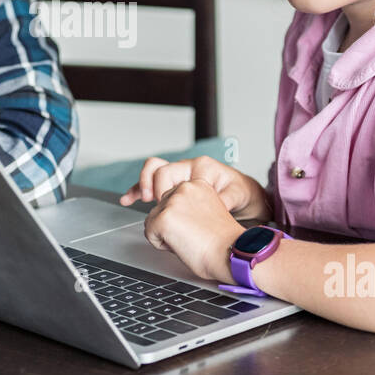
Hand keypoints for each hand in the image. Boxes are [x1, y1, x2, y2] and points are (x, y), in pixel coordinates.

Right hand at [119, 155, 270, 220]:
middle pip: (158, 168)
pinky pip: (154, 186)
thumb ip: (225, 199)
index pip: (171, 171)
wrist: (245, 197)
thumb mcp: (238, 195)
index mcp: (200, 167)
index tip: (165, 207)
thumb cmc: (241, 193)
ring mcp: (181, 177)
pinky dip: (140, 191)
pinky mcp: (176, 187)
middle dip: (149, 185)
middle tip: (151, 202)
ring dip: (140, 187)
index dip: (163, 190)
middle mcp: (187, 169)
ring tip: (130, 199)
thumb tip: (216, 205)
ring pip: (152, 175)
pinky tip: (129, 199)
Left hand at [143, 179, 244, 284]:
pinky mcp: (163, 217)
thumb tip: (173, 215)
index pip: (172, 198)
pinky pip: (149, 233)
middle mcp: (184, 188)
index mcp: (197, 184)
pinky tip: (182, 244)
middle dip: (170, 225)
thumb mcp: (207, 211)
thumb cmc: (225, 242)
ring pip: (153, 220)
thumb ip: (189, 206)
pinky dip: (162, 245)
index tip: (194, 226)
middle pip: (160, 208)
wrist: (232, 253)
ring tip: (189, 239)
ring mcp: (172, 202)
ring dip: (166, 235)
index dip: (181, 218)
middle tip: (193, 235)